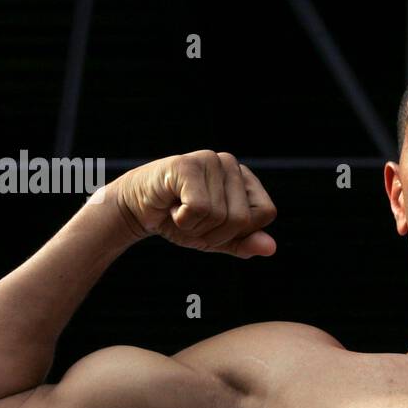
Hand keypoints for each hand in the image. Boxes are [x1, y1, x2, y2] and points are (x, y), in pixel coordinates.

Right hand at [113, 150, 277, 257]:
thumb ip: (244, 243)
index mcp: (245, 179)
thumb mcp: (216, 239)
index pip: (266, 213)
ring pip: (221, 216)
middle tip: (192, 219)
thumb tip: (271, 248)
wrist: (136, 211)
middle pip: (243, 219)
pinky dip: (183, 220)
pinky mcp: (188, 164)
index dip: (240, 231)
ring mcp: (210, 160)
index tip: (214, 224)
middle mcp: (231, 164)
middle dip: (214, 233)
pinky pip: (200, 209)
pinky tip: (171, 206)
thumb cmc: (180, 221)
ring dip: (195, 227)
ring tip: (180, 211)